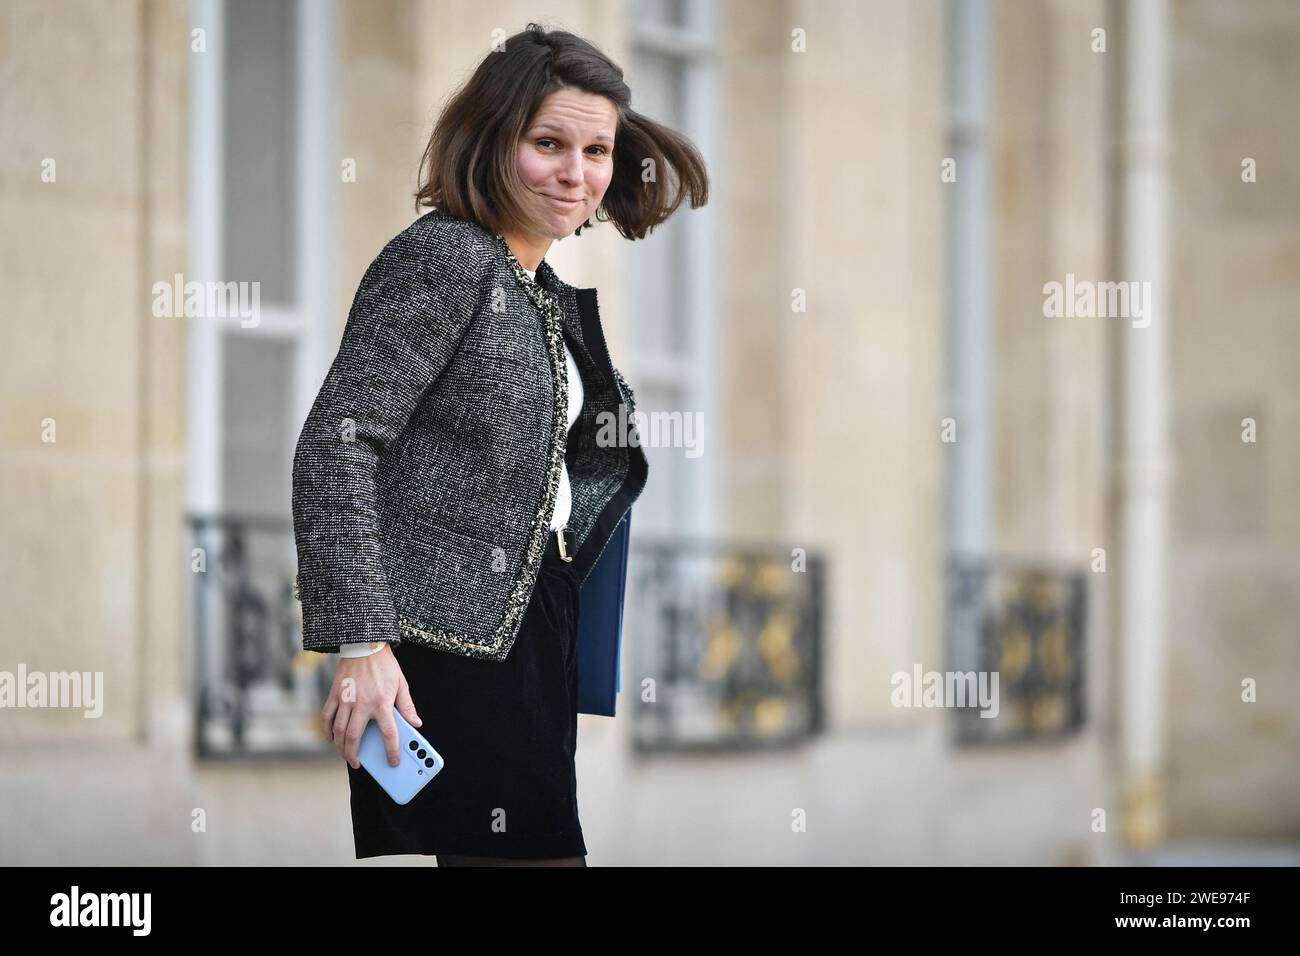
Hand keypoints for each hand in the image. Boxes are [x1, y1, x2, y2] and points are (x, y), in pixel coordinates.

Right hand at [320, 644, 422, 769]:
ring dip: (340, 747)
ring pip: (339, 731)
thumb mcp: (401, 684)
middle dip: (354, 755)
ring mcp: (346, 700)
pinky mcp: (335, 694)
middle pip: (355, 737)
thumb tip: (416, 724)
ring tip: (345, 754)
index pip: (389, 733)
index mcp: (382, 702)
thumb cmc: (385, 666)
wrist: (365, 644)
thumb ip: (407, 706)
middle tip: (357, 763)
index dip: (392, 751)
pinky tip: (330, 738)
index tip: (393, 762)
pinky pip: (327, 716)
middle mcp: (362, 704)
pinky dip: (327, 730)